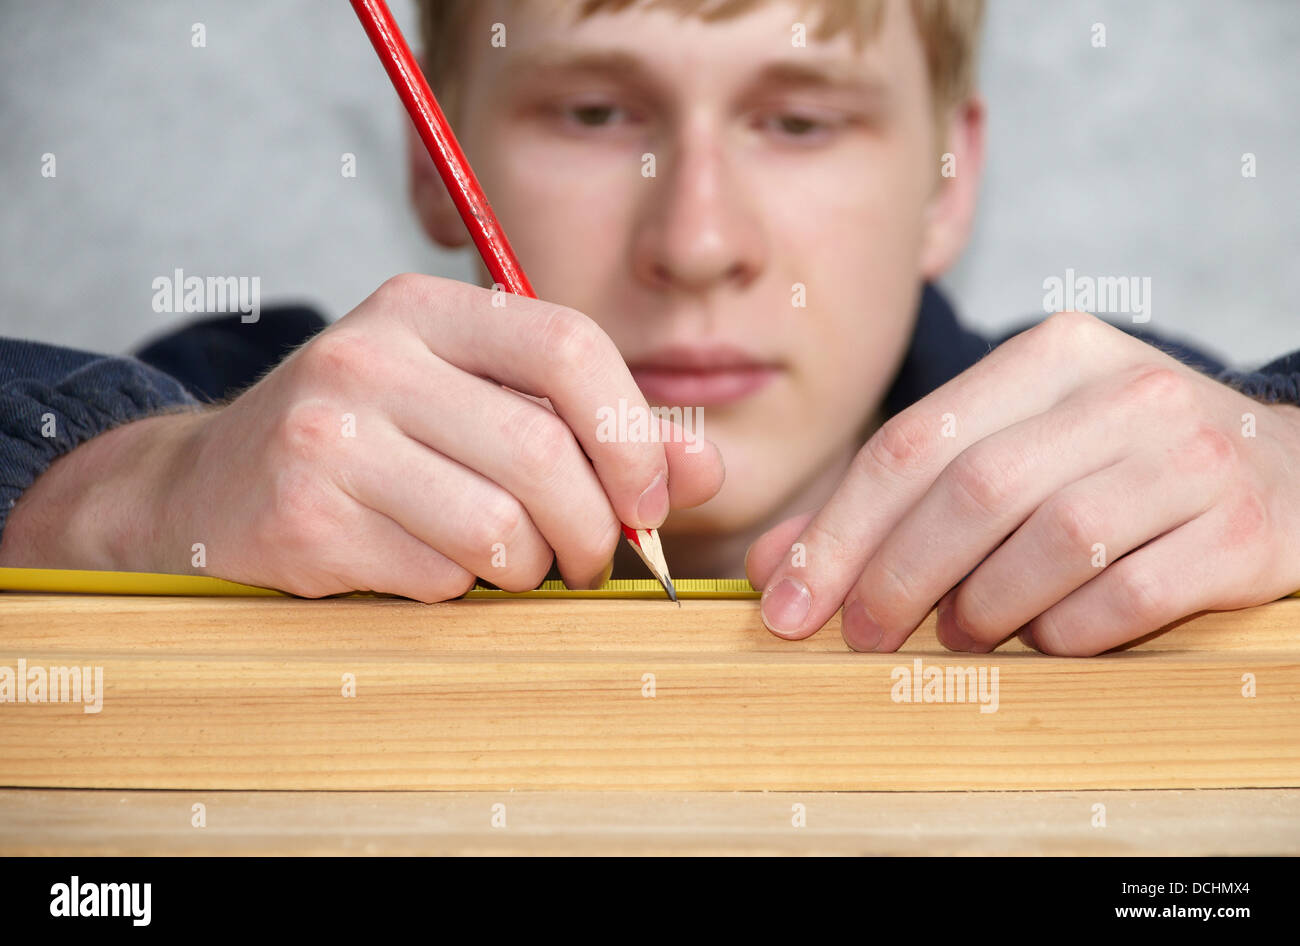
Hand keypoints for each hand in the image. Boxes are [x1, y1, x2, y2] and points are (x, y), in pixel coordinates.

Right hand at [2, 274, 723, 600]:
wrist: (208, 491)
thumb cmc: (371, 448)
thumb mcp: (476, 410)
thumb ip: (595, 431)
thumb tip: (703, 467)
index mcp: (426, 310)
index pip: (569, 344)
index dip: (632, 434)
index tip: (650, 502)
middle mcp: (371, 355)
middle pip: (544, 452)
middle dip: (592, 531)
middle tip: (587, 561)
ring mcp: (328, 434)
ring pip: (498, 527)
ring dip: (525, 569)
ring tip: (505, 564)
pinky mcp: (303, 516)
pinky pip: (438, 575)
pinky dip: (456, 590)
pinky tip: (425, 567)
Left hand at [745, 311, 1299, 655]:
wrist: (1283, 469)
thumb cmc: (1115, 465)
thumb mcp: (1008, 448)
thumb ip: (891, 501)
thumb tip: (773, 569)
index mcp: (1050, 354)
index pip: (912, 443)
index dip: (838, 532)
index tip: (787, 604)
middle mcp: (1125, 389)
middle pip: (973, 491)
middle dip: (896, 578)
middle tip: (863, 637)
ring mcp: (1191, 455)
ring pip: (1050, 543)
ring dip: (983, 609)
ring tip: (962, 634)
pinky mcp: (1242, 528)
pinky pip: (1126, 596)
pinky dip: (1066, 633)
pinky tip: (1046, 638)